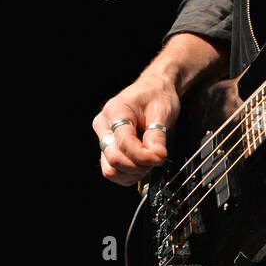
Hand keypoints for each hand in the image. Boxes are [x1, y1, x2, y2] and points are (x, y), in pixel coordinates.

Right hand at [93, 73, 180, 187]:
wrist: (154, 90)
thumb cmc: (156, 96)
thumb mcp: (162, 111)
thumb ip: (157, 134)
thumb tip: (157, 155)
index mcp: (115, 112)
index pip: (124, 143)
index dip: (143, 156)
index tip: (160, 157)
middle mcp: (104, 126)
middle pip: (113, 160)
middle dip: (138, 166)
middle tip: (157, 159)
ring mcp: (104, 139)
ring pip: (110, 169)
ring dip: (133, 173)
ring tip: (150, 162)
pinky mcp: (108, 149)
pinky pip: (114, 171)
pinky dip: (129, 174)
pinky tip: (143, 165)